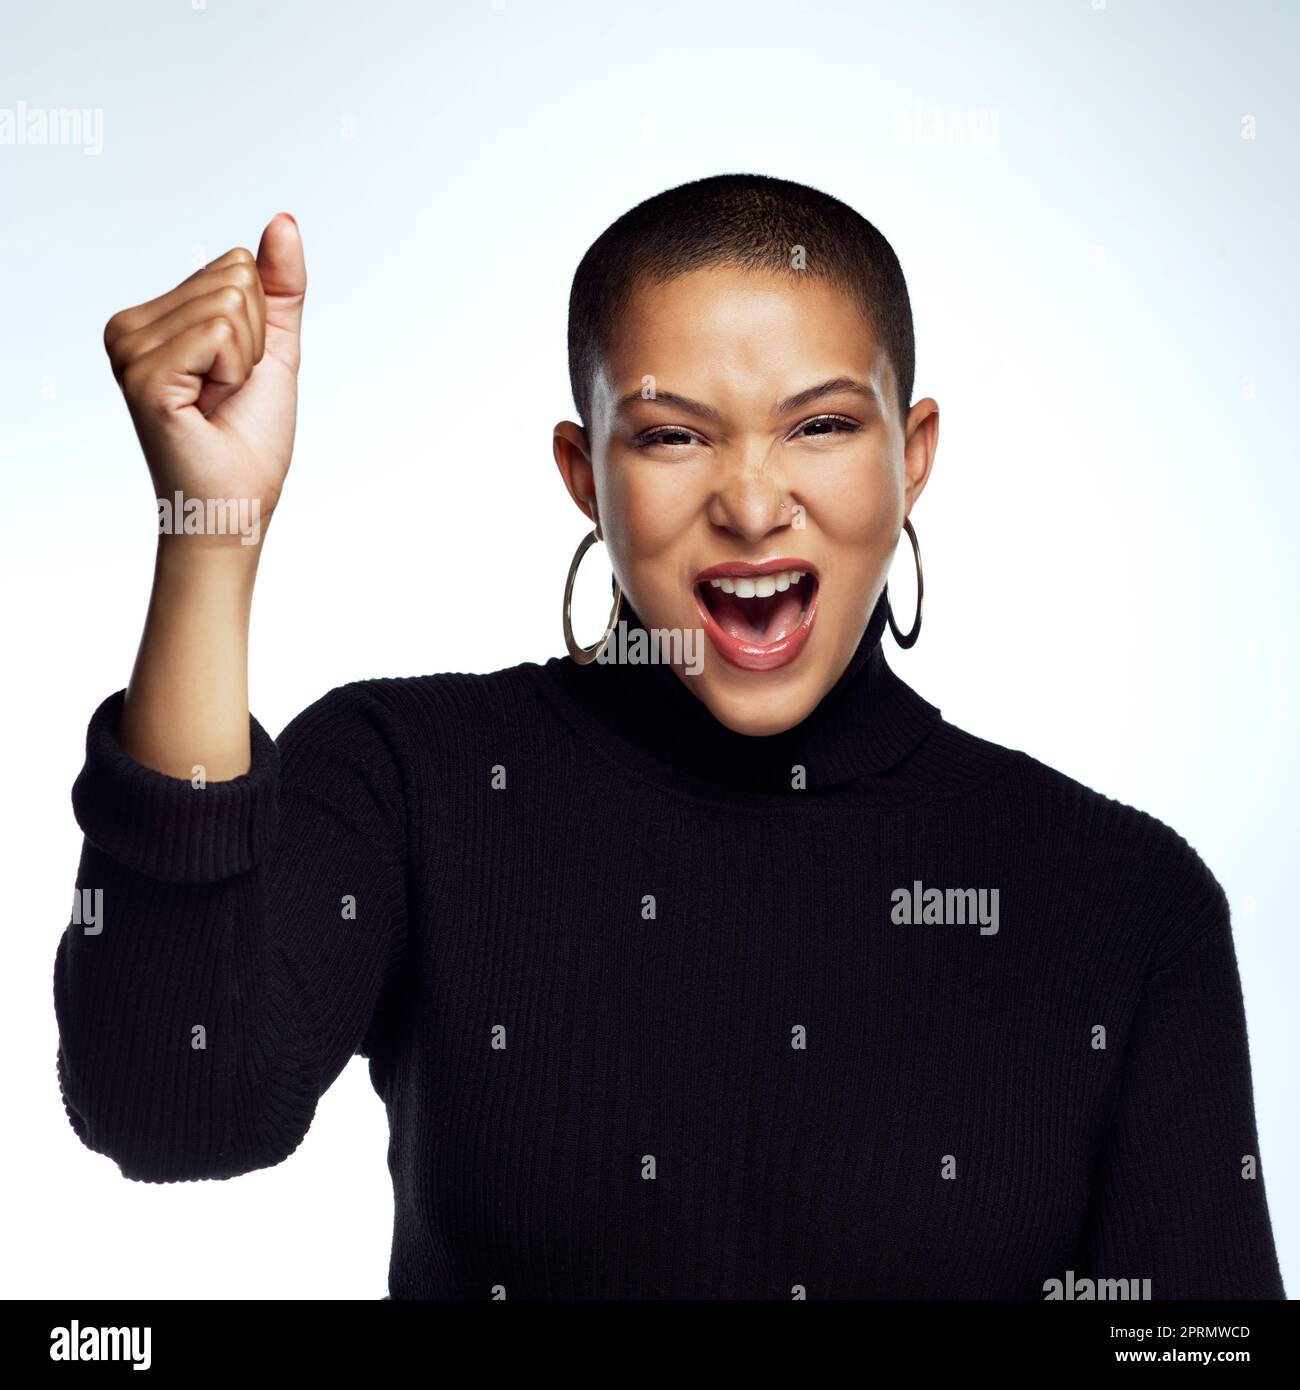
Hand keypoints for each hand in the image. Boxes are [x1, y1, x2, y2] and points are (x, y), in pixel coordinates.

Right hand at [103, 213, 306, 543]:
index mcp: (153, 317)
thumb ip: (279, 286)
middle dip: (254, 342)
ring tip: (218, 401)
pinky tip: (208, 406)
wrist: (237, 504)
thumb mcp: (274, 348)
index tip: (235, 375)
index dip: (258, 326)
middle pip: (233, 277)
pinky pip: (221, 333)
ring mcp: (128, 349)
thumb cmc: (250, 438)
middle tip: (229, 392)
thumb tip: (283, 220)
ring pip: (229, 302)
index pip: (235, 265)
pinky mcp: (142, 372)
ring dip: (246, 362)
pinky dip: (235, 373)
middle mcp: (128, 326)